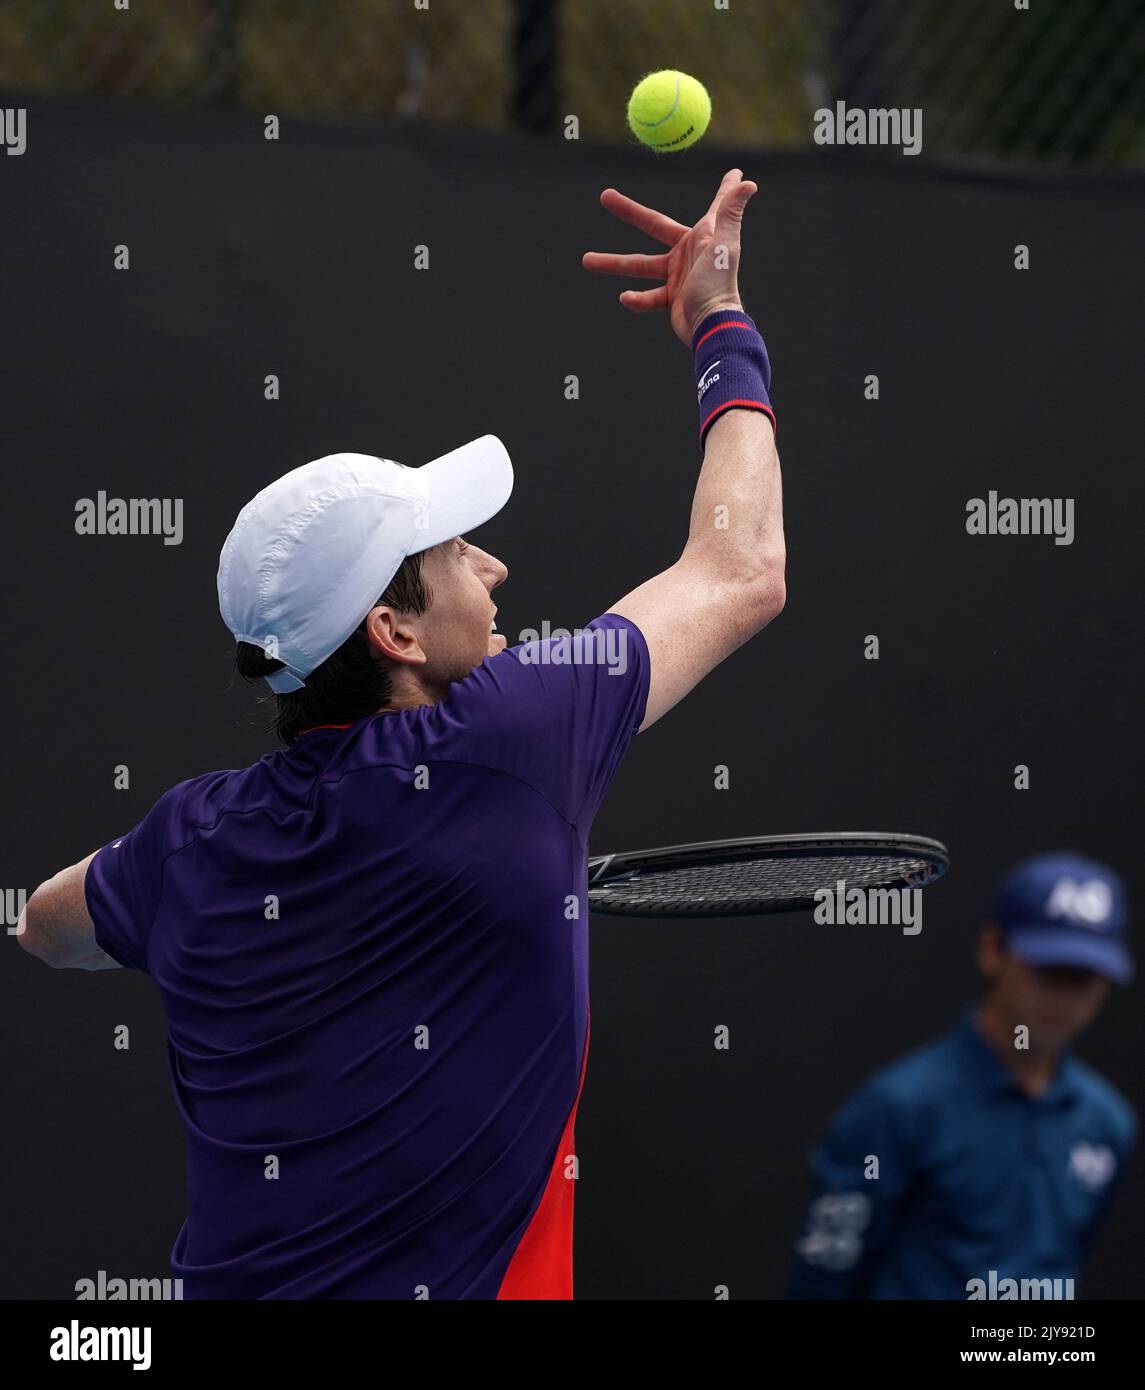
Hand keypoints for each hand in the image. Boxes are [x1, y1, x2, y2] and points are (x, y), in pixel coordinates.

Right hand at [582, 168, 757, 345]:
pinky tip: (626, 298)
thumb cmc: (717, 284)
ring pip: (640, 265)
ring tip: (586, 260)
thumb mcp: (723, 245)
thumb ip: (730, 212)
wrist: (710, 327)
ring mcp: (678, 276)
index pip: (714, 204)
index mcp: (704, 236)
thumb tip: (747, 181)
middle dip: (629, 212)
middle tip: (605, 197)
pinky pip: (648, 297)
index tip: (733, 172)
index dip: (724, 188)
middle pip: (654, 226)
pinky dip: (637, 300)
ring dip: (613, 263)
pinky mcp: (670, 299)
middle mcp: (690, 252)